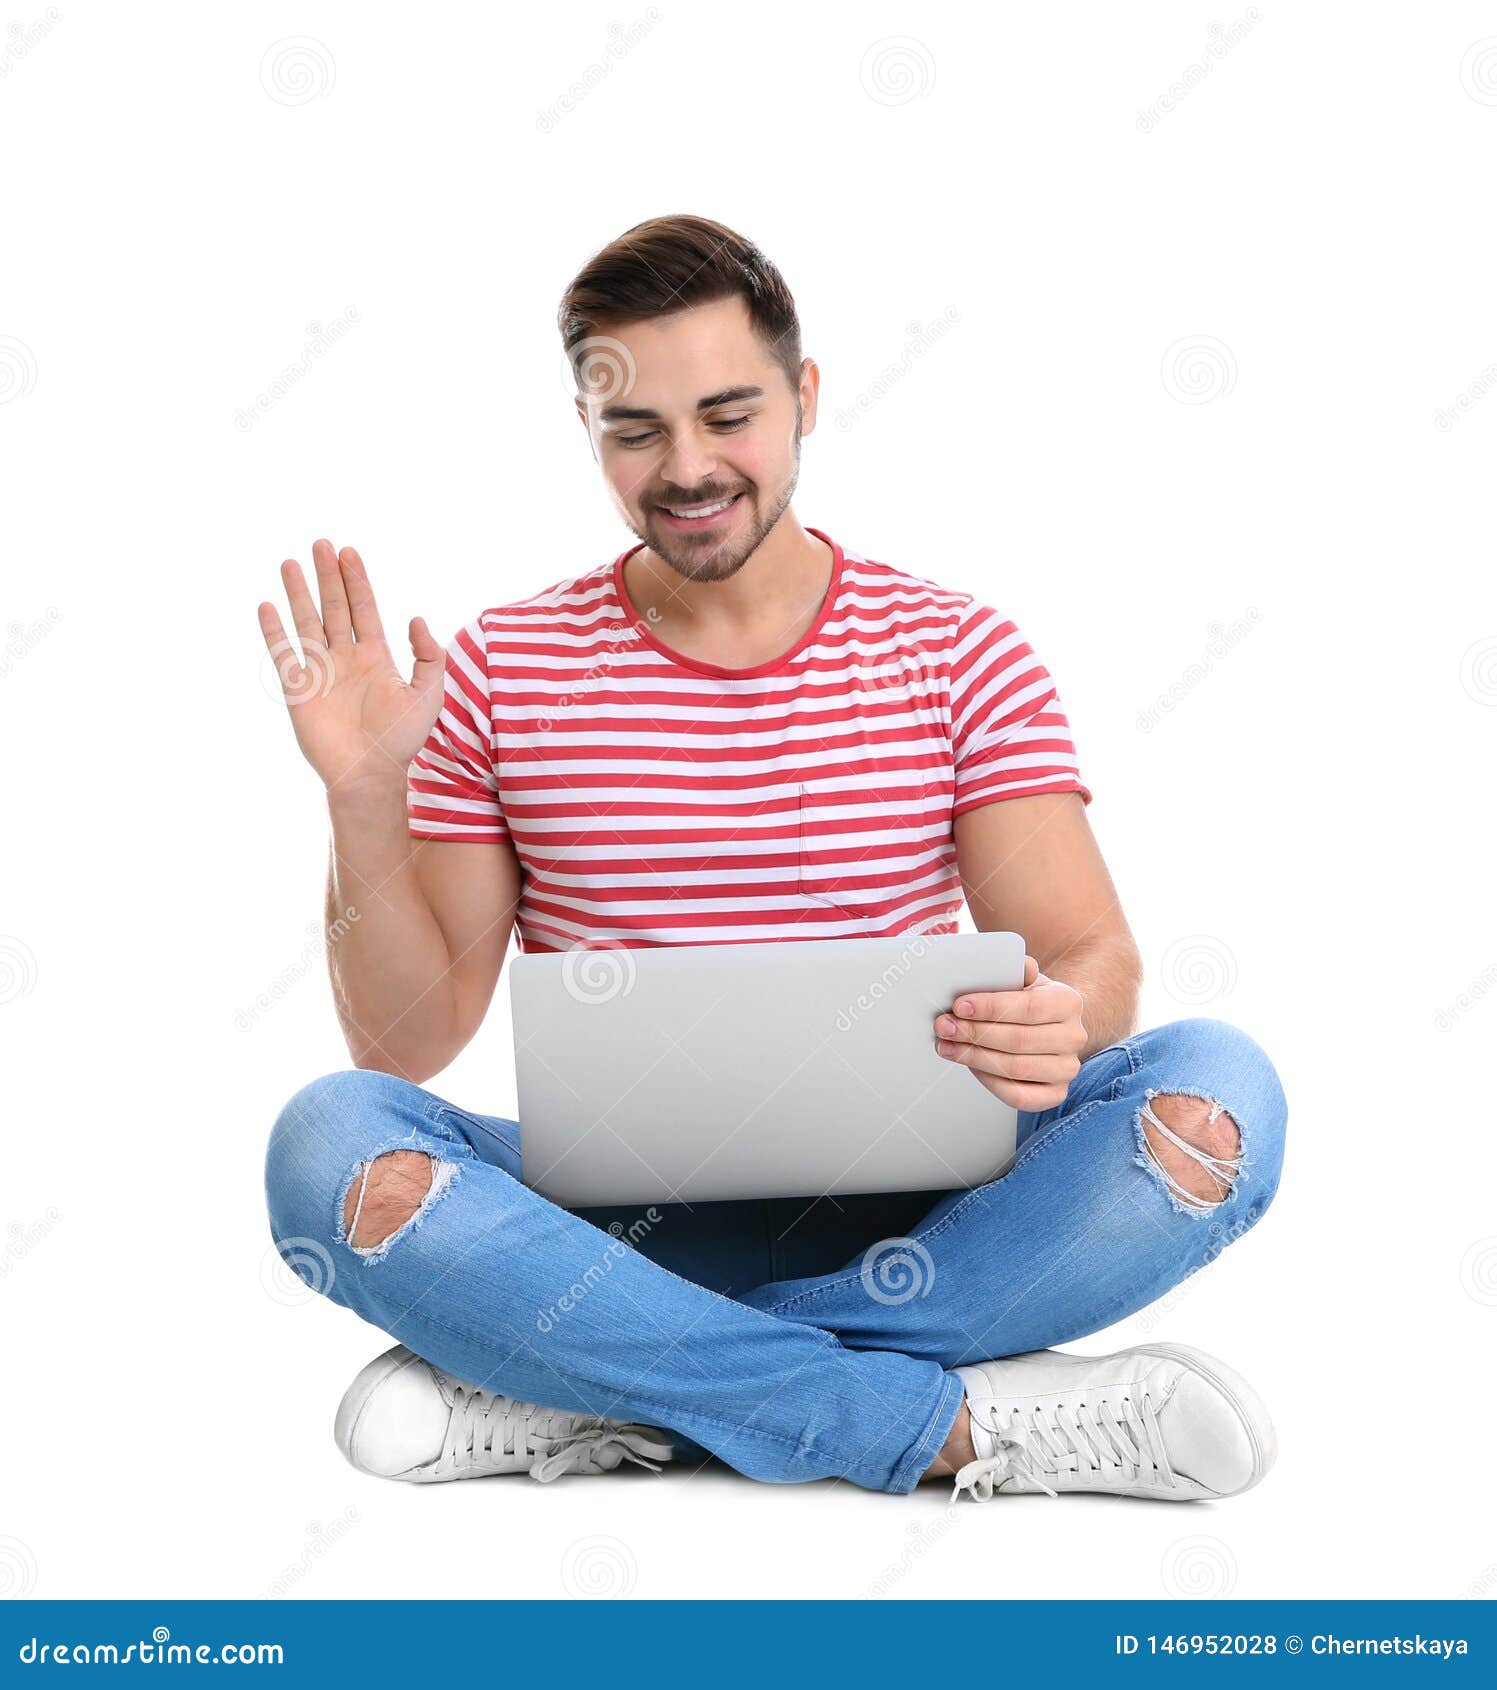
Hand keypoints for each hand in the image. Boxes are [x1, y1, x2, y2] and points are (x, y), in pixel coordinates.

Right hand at [258, 539, 444, 794]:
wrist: (370, 774)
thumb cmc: (401, 740)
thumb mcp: (428, 695)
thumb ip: (429, 655)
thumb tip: (416, 618)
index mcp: (376, 657)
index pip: (365, 609)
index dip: (357, 580)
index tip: (349, 552)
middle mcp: (346, 659)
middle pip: (335, 607)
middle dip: (328, 576)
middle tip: (321, 543)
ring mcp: (321, 672)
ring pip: (307, 622)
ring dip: (298, 593)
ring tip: (290, 562)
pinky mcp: (298, 689)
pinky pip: (283, 653)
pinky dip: (273, 630)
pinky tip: (266, 606)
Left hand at [933, 955, 1086, 1111]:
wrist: (1049, 1024)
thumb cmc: (1028, 1000)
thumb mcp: (1022, 978)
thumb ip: (1013, 969)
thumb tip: (1006, 964)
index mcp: (1068, 1002)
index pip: (1029, 1008)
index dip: (991, 1008)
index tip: (960, 1006)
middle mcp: (1073, 1037)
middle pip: (1019, 1041)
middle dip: (974, 1034)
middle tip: (945, 1026)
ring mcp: (1067, 1069)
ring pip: (1016, 1069)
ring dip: (975, 1057)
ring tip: (948, 1045)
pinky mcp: (1055, 1094)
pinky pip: (1019, 1096)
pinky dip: (989, 1082)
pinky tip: (971, 1065)